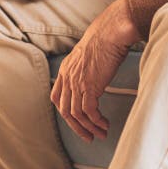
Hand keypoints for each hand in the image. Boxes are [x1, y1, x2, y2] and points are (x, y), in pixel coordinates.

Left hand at [51, 0, 140, 141]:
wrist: (111, 32)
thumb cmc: (104, 40)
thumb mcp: (87, 55)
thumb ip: (85, 68)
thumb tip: (94, 79)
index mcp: (65, 70)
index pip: (57, 97)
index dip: (65, 112)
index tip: (76, 121)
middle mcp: (68, 77)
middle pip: (65, 110)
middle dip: (77, 127)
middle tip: (88, 136)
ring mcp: (77, 82)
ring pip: (77, 114)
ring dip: (89, 127)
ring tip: (101, 133)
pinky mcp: (89, 85)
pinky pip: (89, 111)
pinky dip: (96, 121)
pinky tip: (104, 123)